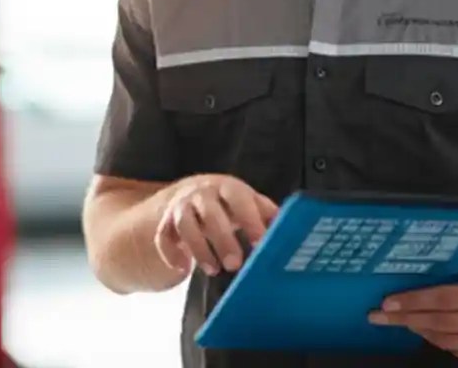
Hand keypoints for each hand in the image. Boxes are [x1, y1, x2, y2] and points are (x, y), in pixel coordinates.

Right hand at [154, 174, 278, 276]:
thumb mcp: (249, 202)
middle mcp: (202, 193)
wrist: (192, 193)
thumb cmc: (230, 203)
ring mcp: (181, 206)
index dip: (250, 220)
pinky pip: (163, 237)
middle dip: (223, 239)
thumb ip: (267, 214)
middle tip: (235, 264)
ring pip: (185, 224)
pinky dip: (171, 254)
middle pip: (210, 213)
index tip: (260, 243)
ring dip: (199, 249)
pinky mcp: (166, 223)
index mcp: (228, 187)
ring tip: (212, 270)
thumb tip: (293, 231)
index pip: (239, 198)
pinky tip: (182, 269)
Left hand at [368, 238, 457, 365]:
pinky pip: (454, 349)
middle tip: (378, 314)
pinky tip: (420, 327)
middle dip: (405, 317)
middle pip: (440, 322)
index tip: (389, 300)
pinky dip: (434, 338)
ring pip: (444, 339)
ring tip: (394, 319)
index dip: (415, 300)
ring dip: (416, 328)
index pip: (447, 299)